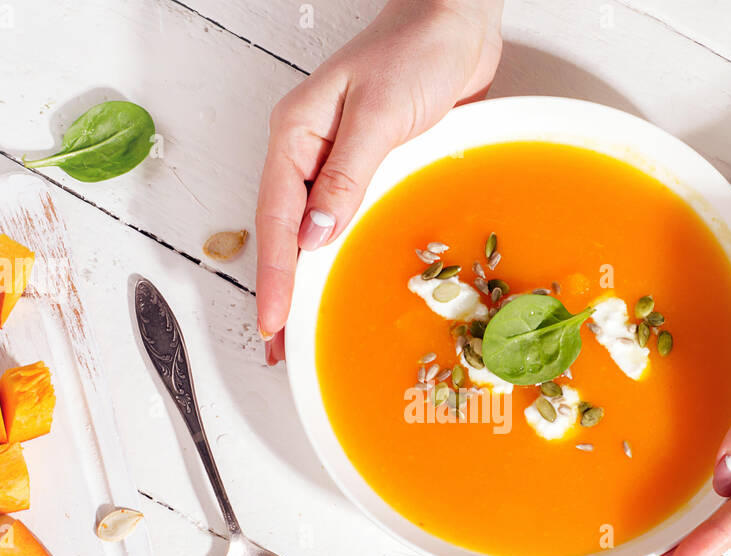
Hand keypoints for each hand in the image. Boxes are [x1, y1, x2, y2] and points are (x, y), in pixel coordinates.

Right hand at [255, 0, 503, 363]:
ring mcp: (339, 164)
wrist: (456, 20)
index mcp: (295, 135)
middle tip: (280, 346)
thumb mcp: (378, 111)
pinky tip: (344, 284)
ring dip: (309, 281)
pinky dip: (342, 256)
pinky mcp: (372, 170)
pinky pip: (350, 222)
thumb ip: (347, 174)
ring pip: (314, 233)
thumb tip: (316, 235)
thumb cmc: (415, 48)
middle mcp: (310, 153)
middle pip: (286, 234)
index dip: (275, 276)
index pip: (277, 219)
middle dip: (282, 290)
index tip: (274, 323)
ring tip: (304, 330)